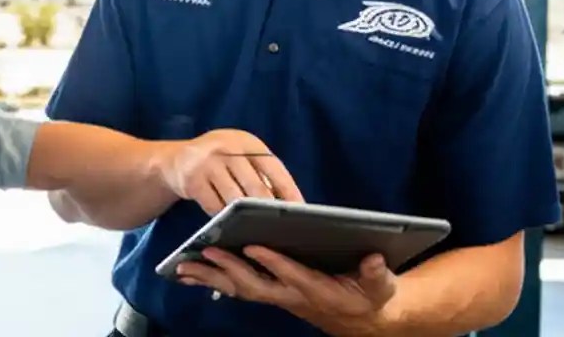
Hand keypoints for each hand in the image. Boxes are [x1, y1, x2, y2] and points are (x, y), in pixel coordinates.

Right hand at [157, 129, 303, 214]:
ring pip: (234, 200)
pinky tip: (229, 224)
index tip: (301, 211)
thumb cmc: (220, 161)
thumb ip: (260, 172)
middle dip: (269, 211)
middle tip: (280, 228)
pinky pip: (214, 207)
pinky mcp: (192, 181)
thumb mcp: (240, 156)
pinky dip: (223, 218)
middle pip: (256, 187)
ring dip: (245, 217)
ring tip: (257, 230)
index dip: (289, 191)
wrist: (176, 159)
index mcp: (246, 141)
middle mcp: (228, 148)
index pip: (275, 168)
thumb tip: (288, 203)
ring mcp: (208, 163)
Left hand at [176, 247, 396, 336]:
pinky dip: (213, 280)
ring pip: (240, 289)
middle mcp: (291, 295)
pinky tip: (192, 271)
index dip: (273, 262)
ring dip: (211, 278)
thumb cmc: (369, 295)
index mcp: (317, 289)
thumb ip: (376, 274)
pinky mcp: (270, 292)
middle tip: (206, 253)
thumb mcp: (379, 285)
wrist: (360, 317)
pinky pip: (237, 288)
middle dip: (229, 270)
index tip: (253, 246)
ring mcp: (278, 295)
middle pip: (255, 286)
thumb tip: (375, 259)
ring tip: (183, 266)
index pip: (292, 275)